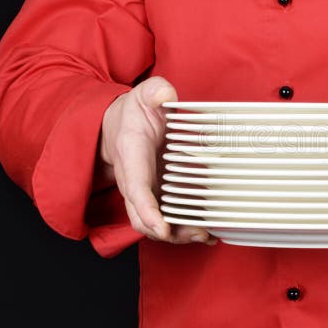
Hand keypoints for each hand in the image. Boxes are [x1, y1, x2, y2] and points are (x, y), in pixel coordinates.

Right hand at [99, 76, 215, 244]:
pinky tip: (207, 231)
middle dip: (168, 232)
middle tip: (198, 233)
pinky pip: (167, 218)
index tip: (161, 227)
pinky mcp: (156, 195)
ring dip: (179, 234)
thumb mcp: (143, 94)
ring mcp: (144, 191)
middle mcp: (133, 180)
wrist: (119, 125)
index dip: (147, 210)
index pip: (135, 188)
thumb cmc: (134, 113)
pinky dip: (184, 228)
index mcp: (130, 155)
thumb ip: (154, 92)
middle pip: (143, 217)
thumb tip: (166, 94)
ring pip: (155, 223)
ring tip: (207, 235)